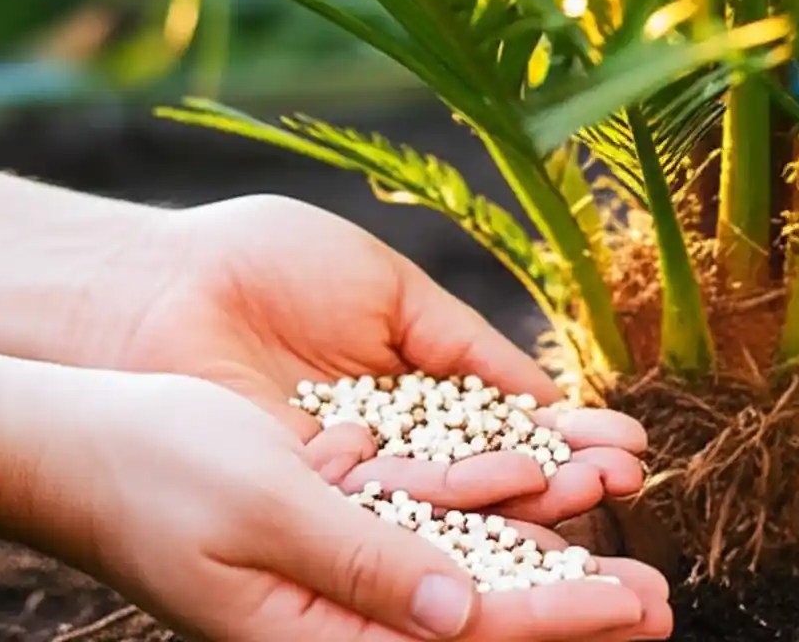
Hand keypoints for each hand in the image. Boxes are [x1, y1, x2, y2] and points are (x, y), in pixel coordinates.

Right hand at [0, 357, 670, 641]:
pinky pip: (433, 509)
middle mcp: (345, 607)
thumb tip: (463, 616)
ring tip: (620, 531)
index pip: (468, 634)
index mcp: (323, 632)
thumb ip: (363, 564)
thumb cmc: (154, 472)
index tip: (635, 606)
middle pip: (484, 609)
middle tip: (661, 599)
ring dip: (548, 544)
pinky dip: (495, 497)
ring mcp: (345, 560)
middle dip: (574, 600)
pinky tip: (544, 479)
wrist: (87, 438)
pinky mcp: (343, 514)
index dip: (558, 618)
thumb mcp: (262, 513)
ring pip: (469, 557)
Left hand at [84, 194, 644, 524]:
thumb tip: (546, 393)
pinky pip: (401, 532)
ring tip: (609, 505)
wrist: (160, 287)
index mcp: (413, 393)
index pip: (509, 431)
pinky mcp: (314, 516)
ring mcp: (355, 490)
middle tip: (638, 485)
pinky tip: (532, 532)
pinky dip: (468, 533)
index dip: (570, 443)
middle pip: (497, 483)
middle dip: (572, 488)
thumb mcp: (389, 292)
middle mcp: (393, 453)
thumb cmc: (266, 266)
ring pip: (459, 515)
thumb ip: (465, 348)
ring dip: (540, 515)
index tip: (632, 445)